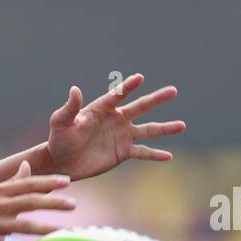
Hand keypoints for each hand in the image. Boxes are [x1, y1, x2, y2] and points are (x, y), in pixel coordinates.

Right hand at [0, 161, 75, 240]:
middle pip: (29, 201)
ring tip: (64, 231)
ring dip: (46, 227)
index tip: (67, 181)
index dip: (47, 182)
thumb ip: (12, 183)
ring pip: (24, 224)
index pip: (27, 183)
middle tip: (72, 204)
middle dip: (52, 202)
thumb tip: (27, 165)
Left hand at [47, 74, 184, 179]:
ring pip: (147, 130)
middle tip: (173, 91)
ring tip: (182, 125)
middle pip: (140, 107)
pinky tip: (168, 156)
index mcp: (102, 109)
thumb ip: (69, 108)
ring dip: (164, 128)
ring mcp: (121, 136)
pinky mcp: (122, 152)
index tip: (140, 78)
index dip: (128, 87)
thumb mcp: (61, 123)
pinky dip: (154, 154)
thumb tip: (75, 89)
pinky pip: (142, 152)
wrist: (62, 162)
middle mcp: (116, 119)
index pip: (118, 95)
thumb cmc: (59, 139)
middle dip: (156, 100)